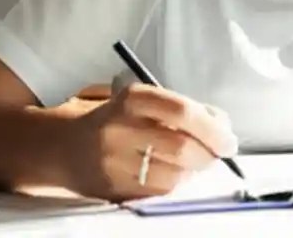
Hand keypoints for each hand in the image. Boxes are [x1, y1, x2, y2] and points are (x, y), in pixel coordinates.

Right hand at [64, 83, 237, 200]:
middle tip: (219, 153)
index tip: (229, 139)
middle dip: (210, 154)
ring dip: (194, 172)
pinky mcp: (113, 188)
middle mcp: (121, 129)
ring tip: (194, 162)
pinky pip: (159, 192)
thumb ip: (181, 109)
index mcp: (132, 99)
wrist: (63, 147)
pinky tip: (173, 174)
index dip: (212, 128)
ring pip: (174, 176)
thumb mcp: (143, 102)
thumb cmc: (115, 120)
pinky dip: (176, 184)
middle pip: (182, 148)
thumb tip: (222, 125)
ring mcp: (115, 162)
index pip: (182, 111)